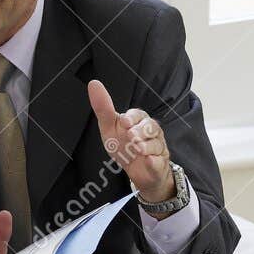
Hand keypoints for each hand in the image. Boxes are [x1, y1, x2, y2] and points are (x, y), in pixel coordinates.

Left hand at [88, 78, 174, 204]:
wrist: (137, 170)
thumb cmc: (123, 145)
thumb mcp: (109, 127)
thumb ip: (103, 108)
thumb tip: (94, 84)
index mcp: (138, 121)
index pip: (138, 114)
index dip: (132, 117)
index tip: (124, 122)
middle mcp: (151, 132)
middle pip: (151, 126)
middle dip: (141, 130)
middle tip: (131, 136)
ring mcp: (157, 147)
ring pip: (156, 144)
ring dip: (147, 146)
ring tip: (137, 148)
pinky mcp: (160, 163)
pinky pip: (159, 161)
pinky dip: (154, 161)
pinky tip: (149, 160)